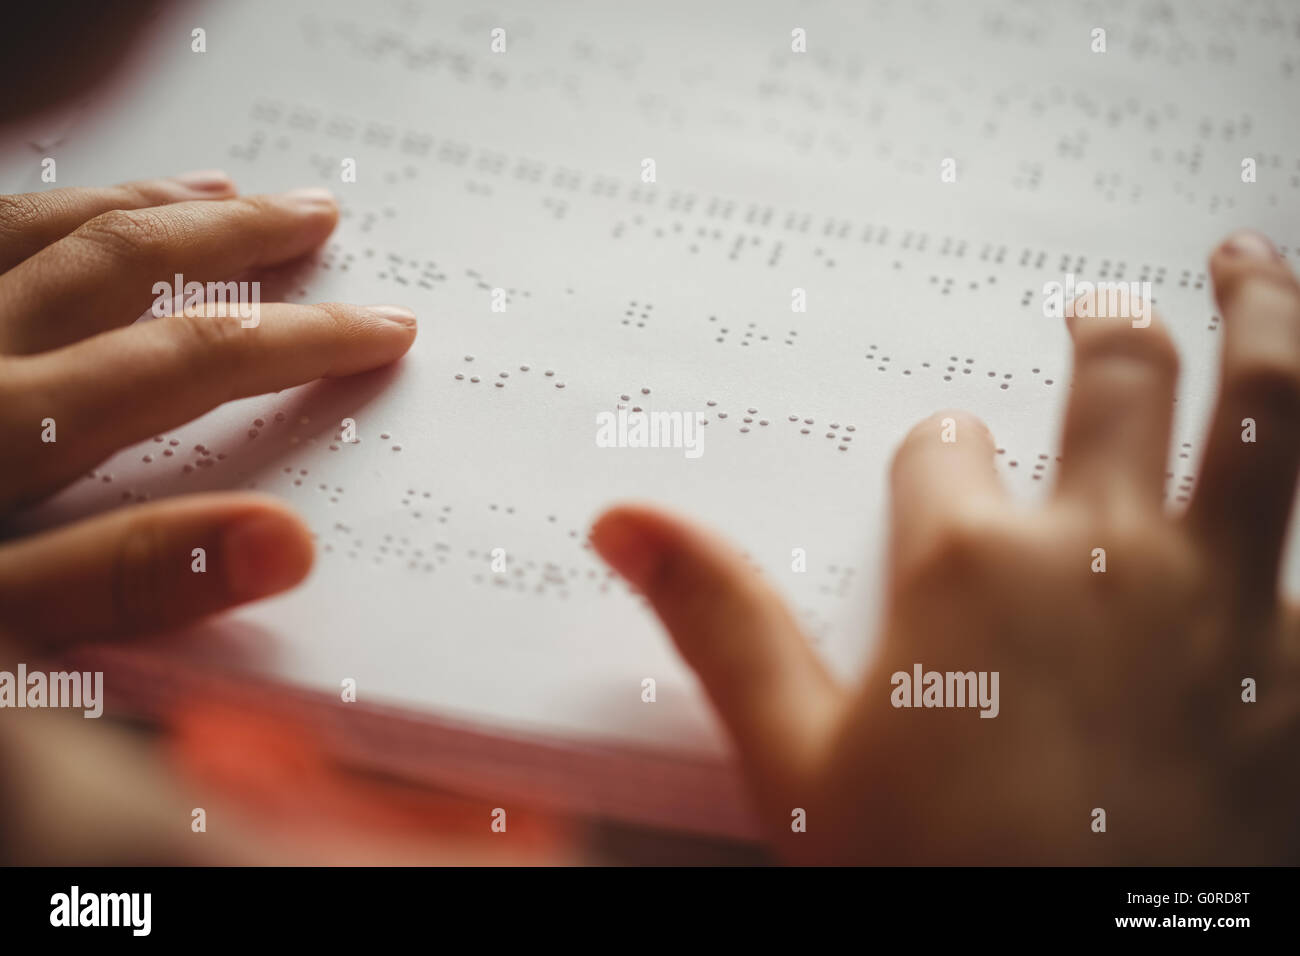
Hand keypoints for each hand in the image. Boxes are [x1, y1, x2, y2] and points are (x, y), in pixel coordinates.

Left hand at [0, 171, 415, 859]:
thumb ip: (121, 588)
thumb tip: (284, 546)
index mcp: (4, 431)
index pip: (190, 362)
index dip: (299, 342)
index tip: (385, 331)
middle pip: (125, 265)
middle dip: (239, 238)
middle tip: (319, 218)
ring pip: (40, 225)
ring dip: (141, 204)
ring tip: (218, 189)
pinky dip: (27, 208)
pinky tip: (54, 207)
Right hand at [593, 230, 1299, 863]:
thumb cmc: (936, 882)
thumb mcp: (798, 760)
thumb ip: (718, 622)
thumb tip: (621, 521)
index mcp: (969, 565)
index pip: (943, 450)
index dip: (939, 456)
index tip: (944, 468)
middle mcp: (1107, 554)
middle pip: (1118, 379)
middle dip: (1106, 332)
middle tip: (1101, 311)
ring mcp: (1229, 600)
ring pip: (1267, 405)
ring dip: (1261, 314)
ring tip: (1247, 260)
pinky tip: (1299, 485)